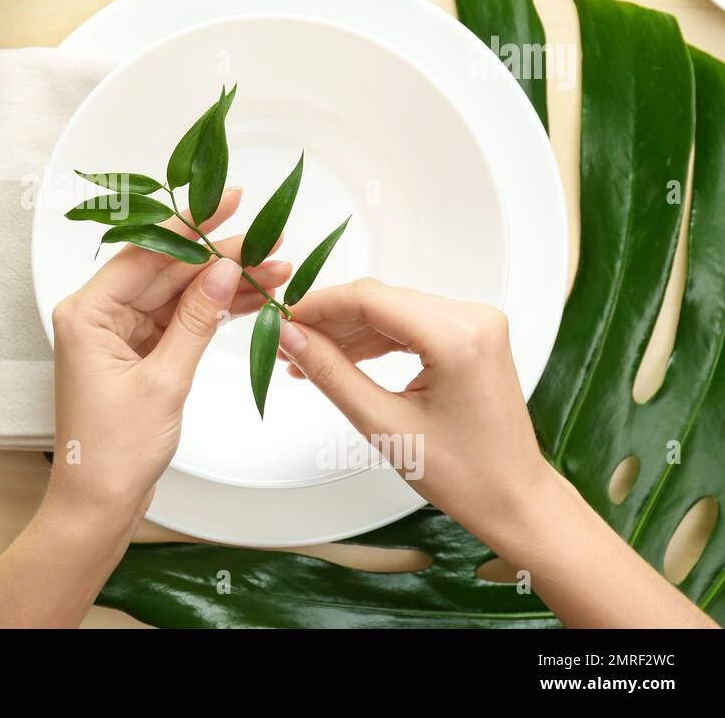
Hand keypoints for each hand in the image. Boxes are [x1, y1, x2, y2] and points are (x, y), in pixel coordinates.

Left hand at [45, 187, 290, 528]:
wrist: (99, 505)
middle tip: (268, 240)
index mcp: (86, 313)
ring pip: (177, 295)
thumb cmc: (111, 453)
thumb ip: (195, 321)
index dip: (192, 226)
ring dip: (224, 284)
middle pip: (166, 271)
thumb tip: (224, 271)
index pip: (146, 253)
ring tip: (275, 270)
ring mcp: (118, 335)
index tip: (228, 201)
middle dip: (220, 256)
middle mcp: (97, 317)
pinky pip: (178, 321)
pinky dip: (212, 313)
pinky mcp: (137, 355)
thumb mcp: (163, 380)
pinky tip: (250, 299)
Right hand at [278, 278, 716, 627]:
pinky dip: (376, 338)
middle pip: (381, 299)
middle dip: (331, 320)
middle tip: (289, 345)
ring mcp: (477, 323)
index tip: (284, 322)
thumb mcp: (382, 424)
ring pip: (393, 309)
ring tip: (309, 358)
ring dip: (350, 330)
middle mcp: (474, 318)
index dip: (319, 306)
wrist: (513, 498)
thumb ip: (331, 372)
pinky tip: (345, 357)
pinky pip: (412, 323)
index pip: (370, 299)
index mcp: (458, 336)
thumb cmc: (463, 474)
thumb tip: (290, 337)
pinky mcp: (474, 335)